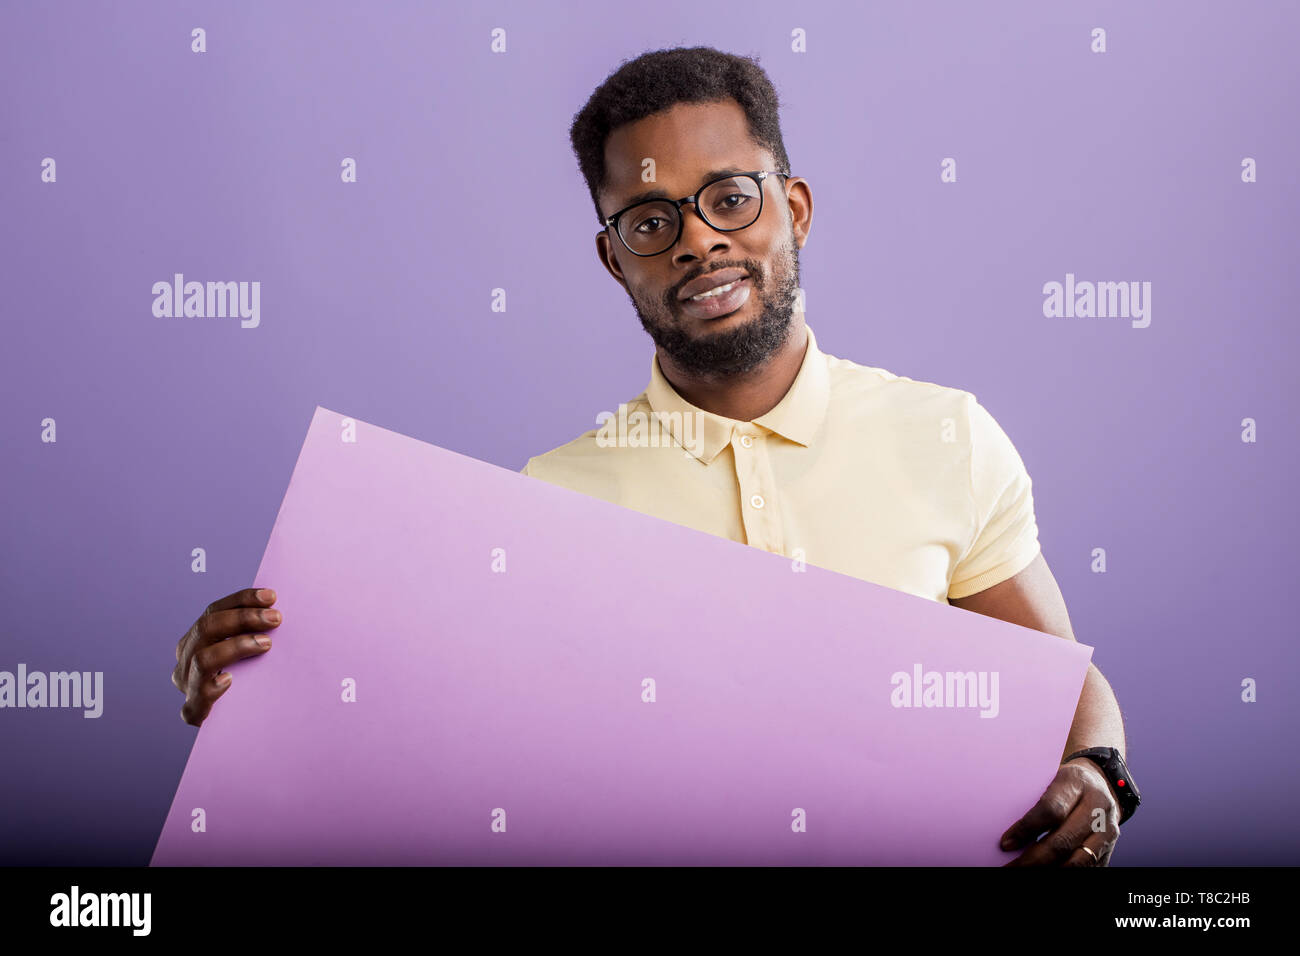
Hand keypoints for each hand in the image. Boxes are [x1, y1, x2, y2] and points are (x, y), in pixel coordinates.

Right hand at [173, 587, 281, 726]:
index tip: (271, 596)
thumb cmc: (248, 677)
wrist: (235, 722)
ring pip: (202, 658)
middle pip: (207, 628)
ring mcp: (187, 684)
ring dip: (236, 647)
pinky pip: (197, 697)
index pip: (214, 611)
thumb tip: (278, 606)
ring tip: (266, 644)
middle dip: (243, 618)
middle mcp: (186, 658)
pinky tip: (230, 680)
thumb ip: (253, 630)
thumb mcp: (247, 649)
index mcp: (196, 638)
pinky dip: (212, 687)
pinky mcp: (193, 711)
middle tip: (276, 618)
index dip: (242, 600)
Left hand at [999, 757, 1120, 865]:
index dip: (1026, 829)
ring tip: (1027, 871)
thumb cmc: (1066, 783)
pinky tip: (1047, 870)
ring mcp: (1107, 829)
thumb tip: (1009, 831)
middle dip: (1034, 859)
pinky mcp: (1110, 847)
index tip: (1006, 843)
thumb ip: (1036, 800)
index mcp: (1077, 783)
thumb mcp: (1051, 778)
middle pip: (1064, 840)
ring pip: (1078, 860)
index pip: (1050, 810)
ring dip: (1050, 869)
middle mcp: (1097, 806)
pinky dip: (1065, 871)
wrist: (1102, 784)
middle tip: (1013, 867)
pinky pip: (1089, 867)